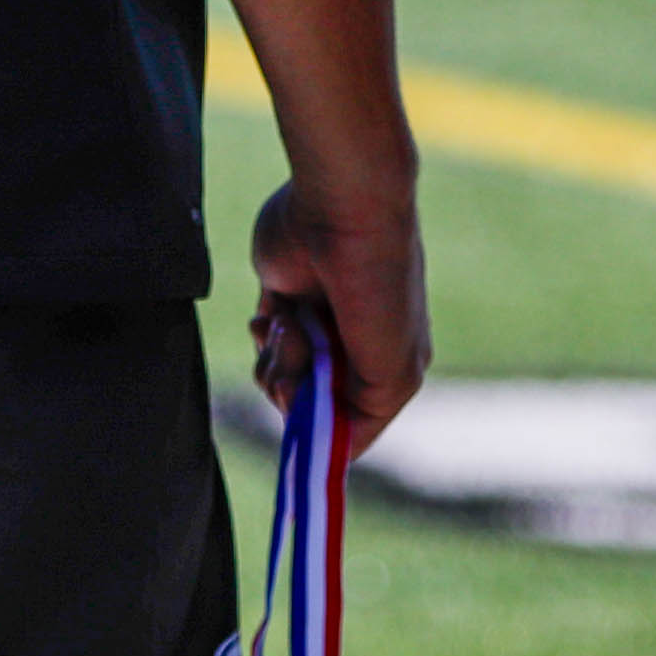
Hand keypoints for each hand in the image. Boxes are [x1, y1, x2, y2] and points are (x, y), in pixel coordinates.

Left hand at [249, 179, 428, 458]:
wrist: (343, 210)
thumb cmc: (378, 288)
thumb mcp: (392, 372)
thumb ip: (362, 421)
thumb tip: (324, 445)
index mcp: (389, 366)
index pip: (347, 427)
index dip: (321, 431)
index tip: (305, 421)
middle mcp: (353, 348)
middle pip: (307, 405)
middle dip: (295, 388)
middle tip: (298, 354)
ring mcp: (318, 324)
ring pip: (280, 378)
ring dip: (278, 360)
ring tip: (288, 324)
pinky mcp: (284, 299)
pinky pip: (263, 344)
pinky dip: (264, 336)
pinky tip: (274, 313)